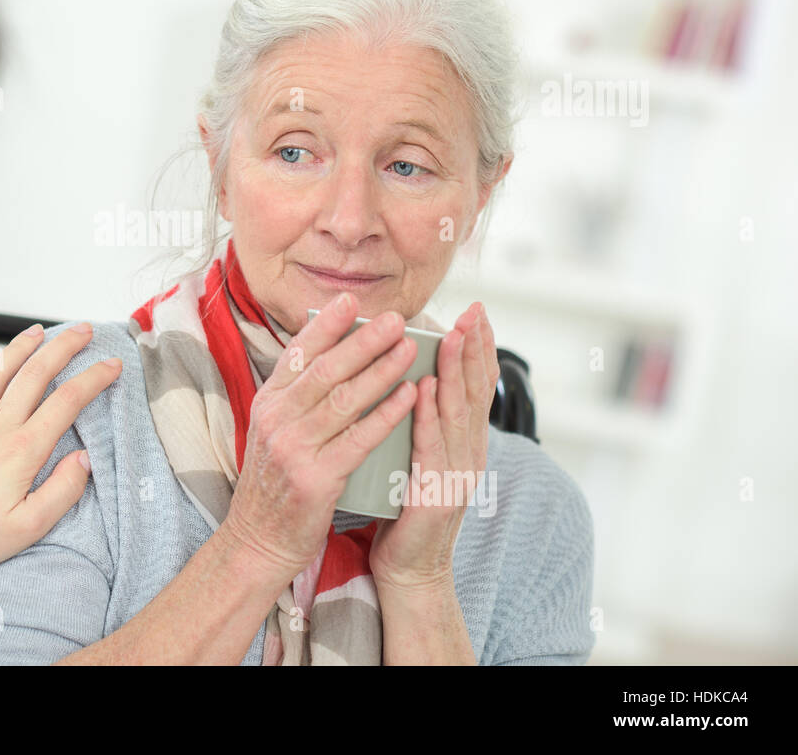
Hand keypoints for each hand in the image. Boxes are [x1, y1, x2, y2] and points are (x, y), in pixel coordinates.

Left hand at [0, 322, 121, 578]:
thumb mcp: (27, 528)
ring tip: (39, 331)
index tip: (111, 365)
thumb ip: (62, 492)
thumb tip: (85, 461)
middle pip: (35, 373)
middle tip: (83, 331)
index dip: (93, 378)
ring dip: (22, 346)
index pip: (67, 401)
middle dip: (64, 346)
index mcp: (21, 450)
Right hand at [219, 293, 421, 582]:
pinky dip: (387, 414)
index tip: (351, 300)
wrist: (259, 540)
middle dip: (363, 340)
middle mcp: (277, 419)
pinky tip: (409, 397)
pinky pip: (359, 438)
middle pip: (325, 370)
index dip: (326, 325)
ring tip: (410, 349)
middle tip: (396, 318)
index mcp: (268, 403)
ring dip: (381, 370)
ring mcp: (294, 448)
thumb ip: (296, 396)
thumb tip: (330, 355)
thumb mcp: (274, 431)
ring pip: (344, 399)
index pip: (298, 353)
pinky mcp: (316, 478)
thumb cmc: (277, 482)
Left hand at [369, 303, 496, 590]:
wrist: (408, 572)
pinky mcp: (434, 496)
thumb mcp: (421, 459)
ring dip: (455, 373)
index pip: (477, 389)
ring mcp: (455, 477)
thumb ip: (425, 424)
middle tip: (473, 313)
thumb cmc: (404, 510)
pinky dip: (428, 415)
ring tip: (452, 336)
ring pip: (458, 414)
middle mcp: (468, 456)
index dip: (480, 350)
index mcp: (465, 445)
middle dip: (475, 350)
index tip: (476, 314)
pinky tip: (424, 388)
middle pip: (476, 394)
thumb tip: (417, 377)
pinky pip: (430, 447)